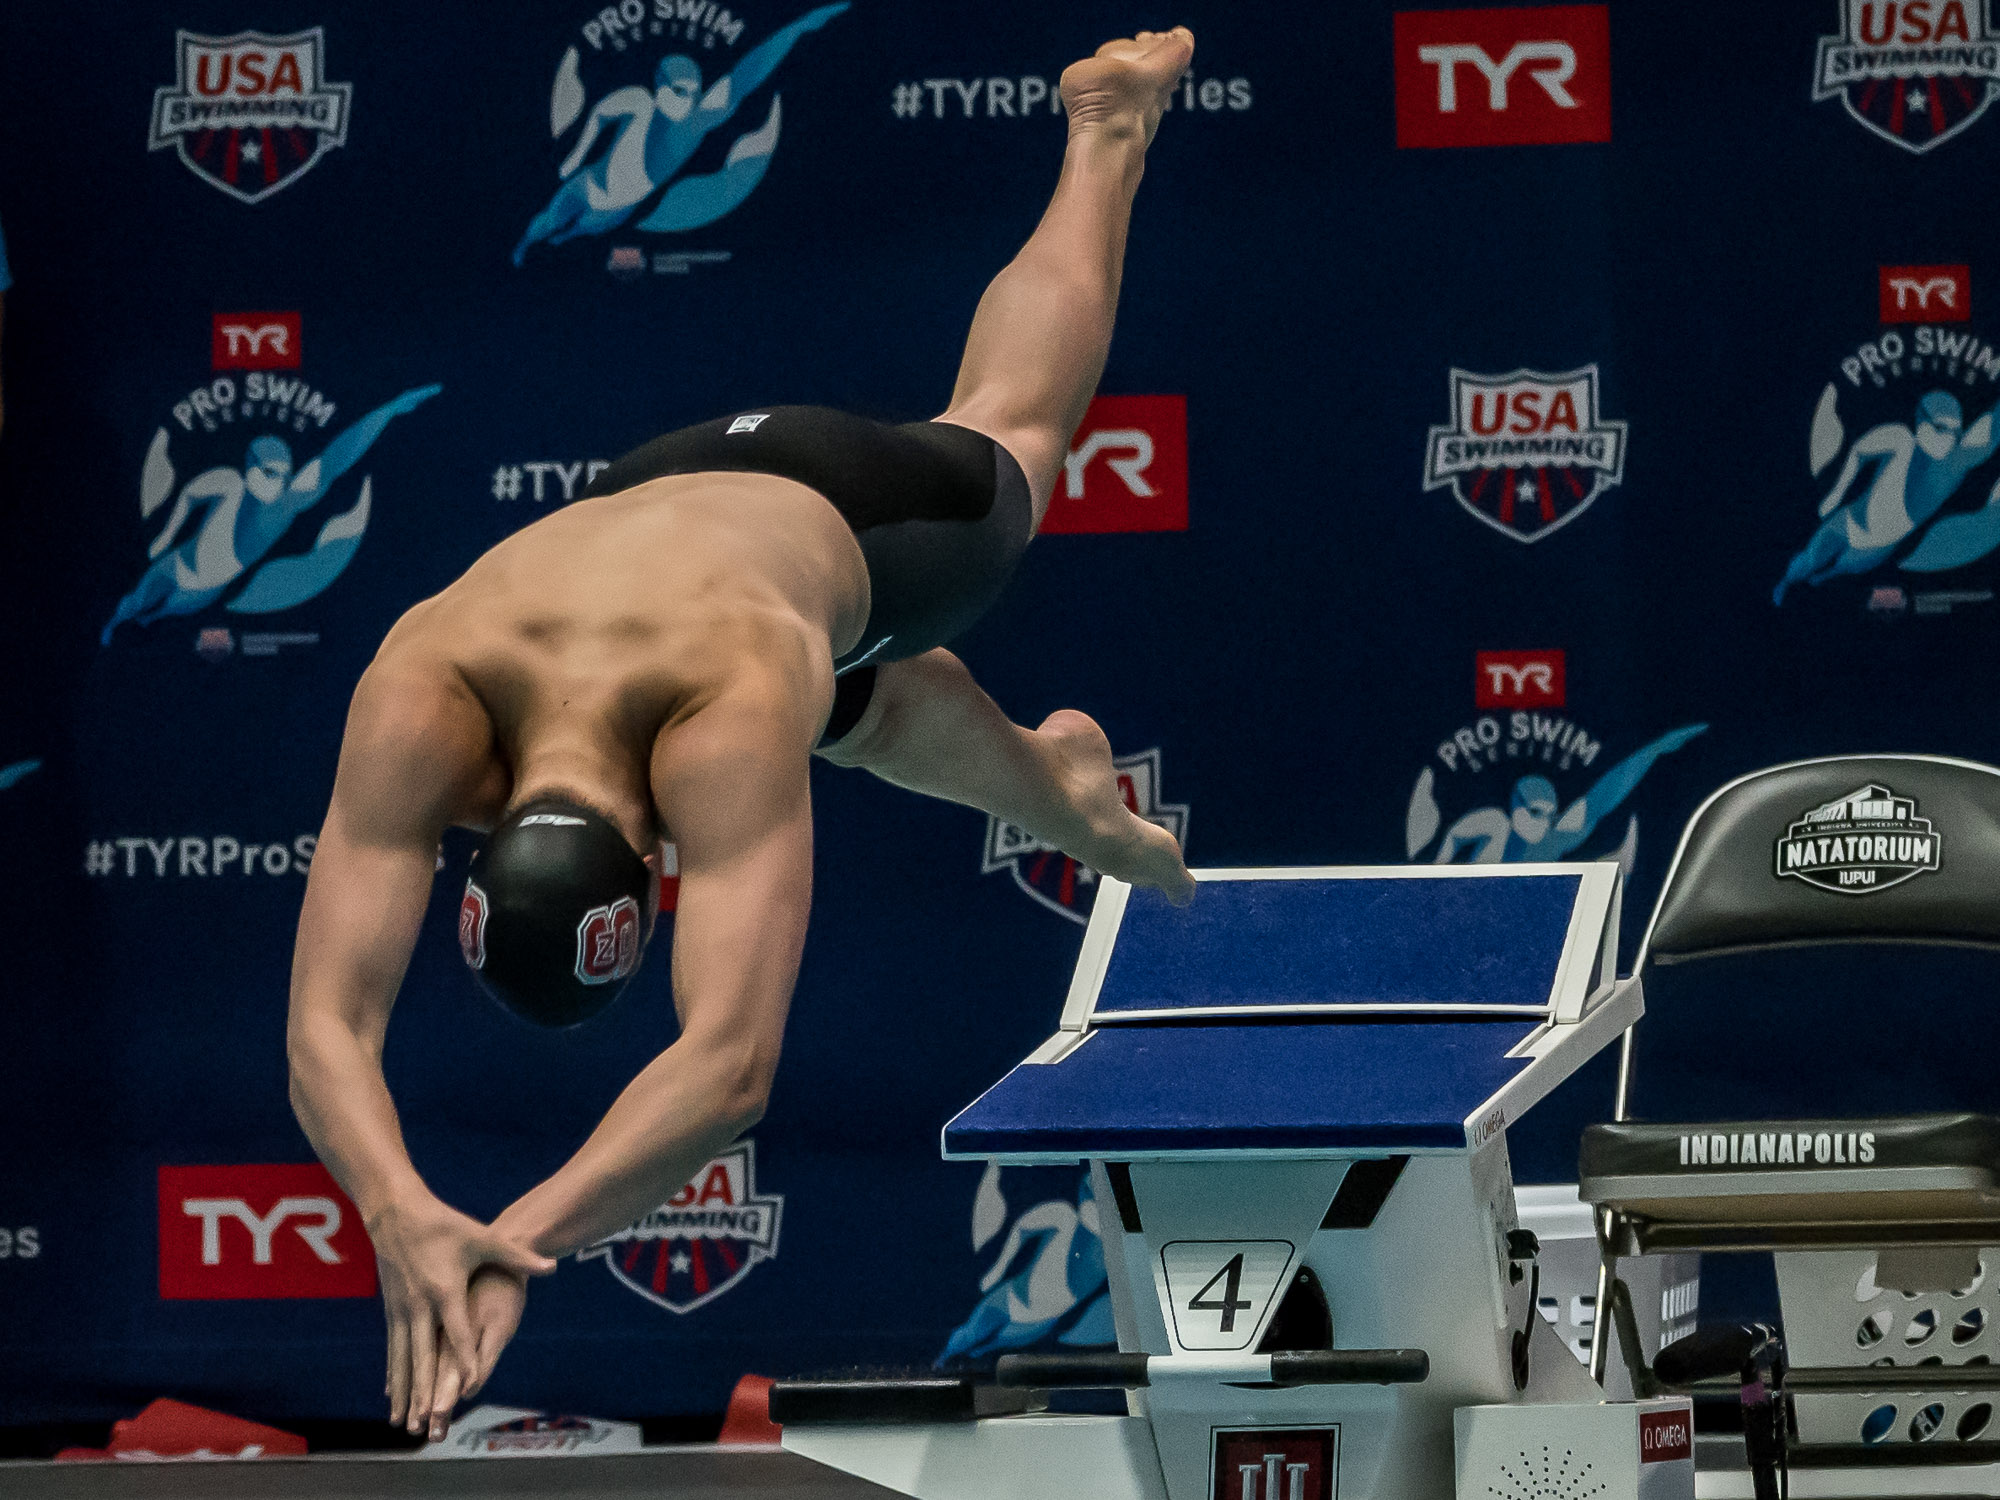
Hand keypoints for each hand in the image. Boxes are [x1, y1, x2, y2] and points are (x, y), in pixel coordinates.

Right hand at [368, 1194, 553, 1439]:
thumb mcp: (482, 1238)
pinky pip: (393, 1349)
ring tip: (403, 1424)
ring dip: (404, 1393)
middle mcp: (420, 1305)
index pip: (458, 1332)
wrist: (396, 1212)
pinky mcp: (391, 1310)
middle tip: (424, 1423)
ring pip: (403, 1359)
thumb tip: (552, 1266)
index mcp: (445, 1289)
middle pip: (423, 1356)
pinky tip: (392, 1396)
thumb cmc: (444, 1224)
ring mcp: (402, 1310)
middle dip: (424, 1392)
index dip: (464, 1359)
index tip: (467, 1388)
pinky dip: (393, 1375)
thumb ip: (517, 1255)